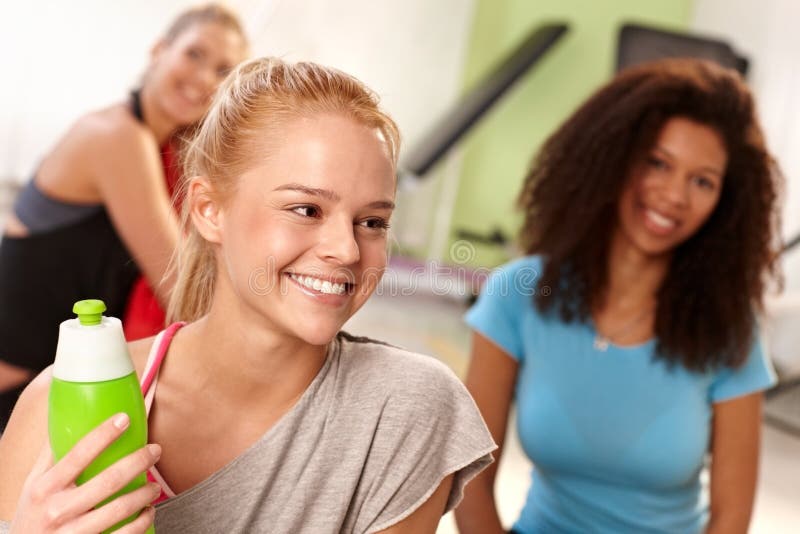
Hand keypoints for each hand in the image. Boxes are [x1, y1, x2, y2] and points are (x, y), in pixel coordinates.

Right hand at [10, 413, 160, 532]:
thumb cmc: (32, 514)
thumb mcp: (32, 486)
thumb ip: (51, 456)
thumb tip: (68, 419)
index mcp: (44, 488)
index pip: (77, 455)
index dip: (103, 435)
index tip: (124, 419)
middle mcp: (57, 510)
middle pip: (108, 481)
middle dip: (137, 462)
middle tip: (155, 450)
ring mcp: (72, 533)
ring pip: (120, 509)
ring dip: (144, 493)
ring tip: (154, 485)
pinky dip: (142, 521)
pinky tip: (148, 512)